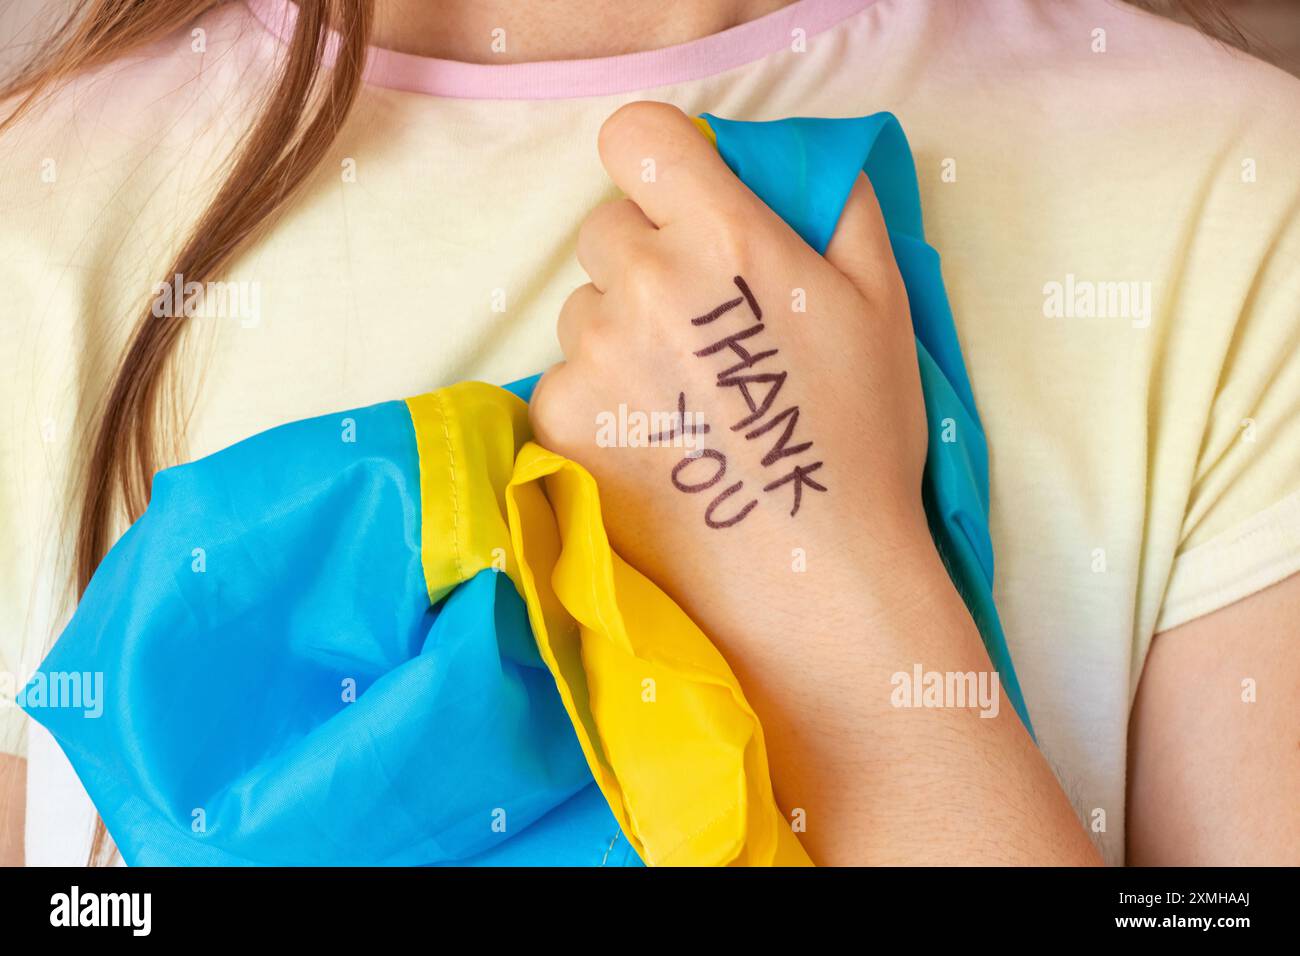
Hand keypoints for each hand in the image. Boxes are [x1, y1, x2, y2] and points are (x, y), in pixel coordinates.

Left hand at [532, 103, 1099, 864]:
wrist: (813, 578)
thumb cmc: (859, 440)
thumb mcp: (883, 304)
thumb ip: (837, 205)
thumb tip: (794, 159)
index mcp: (721, 237)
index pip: (633, 137)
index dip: (655, 165)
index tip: (679, 205)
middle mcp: (642, 282)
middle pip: (603, 232)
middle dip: (642, 263)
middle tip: (697, 334)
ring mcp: (591, 356)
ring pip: (581, 313)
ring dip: (616, 340)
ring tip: (681, 408)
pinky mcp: (557, 424)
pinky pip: (561, 384)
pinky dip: (595, 406)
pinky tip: (653, 451)